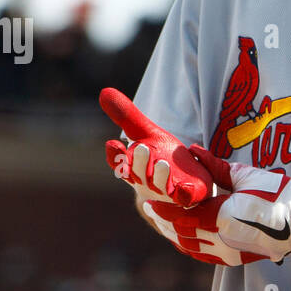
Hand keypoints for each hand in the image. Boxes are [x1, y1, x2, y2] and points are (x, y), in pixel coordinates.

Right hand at [100, 89, 211, 207]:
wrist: (187, 180)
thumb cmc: (162, 156)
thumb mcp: (147, 133)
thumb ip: (127, 116)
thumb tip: (104, 91)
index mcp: (134, 167)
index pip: (119, 163)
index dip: (115, 157)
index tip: (112, 144)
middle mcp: (147, 182)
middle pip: (139, 175)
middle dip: (140, 163)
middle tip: (142, 148)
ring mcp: (167, 192)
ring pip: (161, 187)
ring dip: (161, 177)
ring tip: (163, 163)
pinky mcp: (187, 197)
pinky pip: (184, 198)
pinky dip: (183, 194)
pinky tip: (185, 187)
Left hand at [148, 145, 290, 264]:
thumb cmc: (280, 194)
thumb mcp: (247, 176)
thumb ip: (216, 167)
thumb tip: (194, 151)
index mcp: (222, 216)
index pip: (182, 214)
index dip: (165, 208)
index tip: (151, 200)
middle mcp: (221, 238)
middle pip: (182, 233)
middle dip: (165, 221)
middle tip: (152, 210)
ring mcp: (229, 251)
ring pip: (191, 247)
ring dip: (175, 236)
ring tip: (165, 225)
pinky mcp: (236, 258)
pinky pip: (205, 255)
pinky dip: (191, 247)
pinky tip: (185, 240)